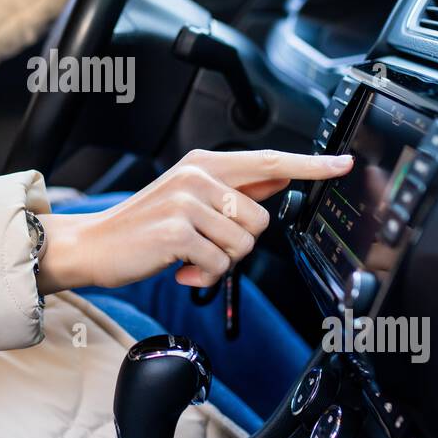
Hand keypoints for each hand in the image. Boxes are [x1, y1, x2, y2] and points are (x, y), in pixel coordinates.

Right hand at [36, 148, 353, 293]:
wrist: (94, 244)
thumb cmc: (143, 225)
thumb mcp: (190, 197)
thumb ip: (235, 188)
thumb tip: (282, 175)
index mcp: (205, 164)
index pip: (270, 160)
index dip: (311, 164)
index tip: (343, 163)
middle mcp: (198, 177)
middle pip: (261, 219)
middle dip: (238, 244)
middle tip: (203, 246)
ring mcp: (187, 202)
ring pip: (243, 245)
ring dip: (220, 262)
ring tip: (189, 257)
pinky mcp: (177, 231)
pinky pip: (218, 264)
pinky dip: (202, 276)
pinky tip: (179, 269)